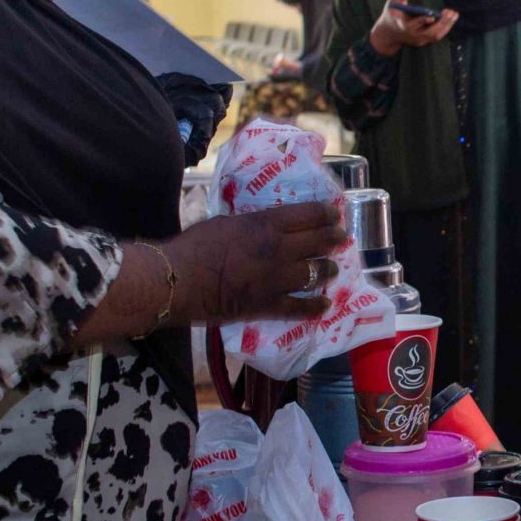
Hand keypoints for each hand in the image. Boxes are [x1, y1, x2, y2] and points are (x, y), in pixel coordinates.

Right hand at [167, 201, 346, 322]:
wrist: (179, 281)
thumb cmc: (194, 246)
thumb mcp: (225, 222)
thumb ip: (250, 223)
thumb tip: (261, 225)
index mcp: (266, 224)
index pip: (308, 214)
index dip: (326, 214)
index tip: (335, 214)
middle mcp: (279, 249)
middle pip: (318, 241)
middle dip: (334, 238)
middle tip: (342, 238)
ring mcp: (277, 279)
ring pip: (315, 273)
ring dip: (328, 270)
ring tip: (333, 269)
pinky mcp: (269, 305)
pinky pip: (300, 307)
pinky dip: (315, 306)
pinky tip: (325, 304)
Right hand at [366, 0, 457, 56]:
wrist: (388, 33)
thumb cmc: (393, 12)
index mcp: (402, 24)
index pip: (412, 25)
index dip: (422, 21)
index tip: (431, 16)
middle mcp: (411, 34)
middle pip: (428, 33)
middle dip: (441, 23)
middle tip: (450, 12)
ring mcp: (418, 40)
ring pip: (435, 36)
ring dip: (446, 26)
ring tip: (454, 14)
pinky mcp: (423, 41)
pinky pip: (437, 36)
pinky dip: (445, 27)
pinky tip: (451, 18)